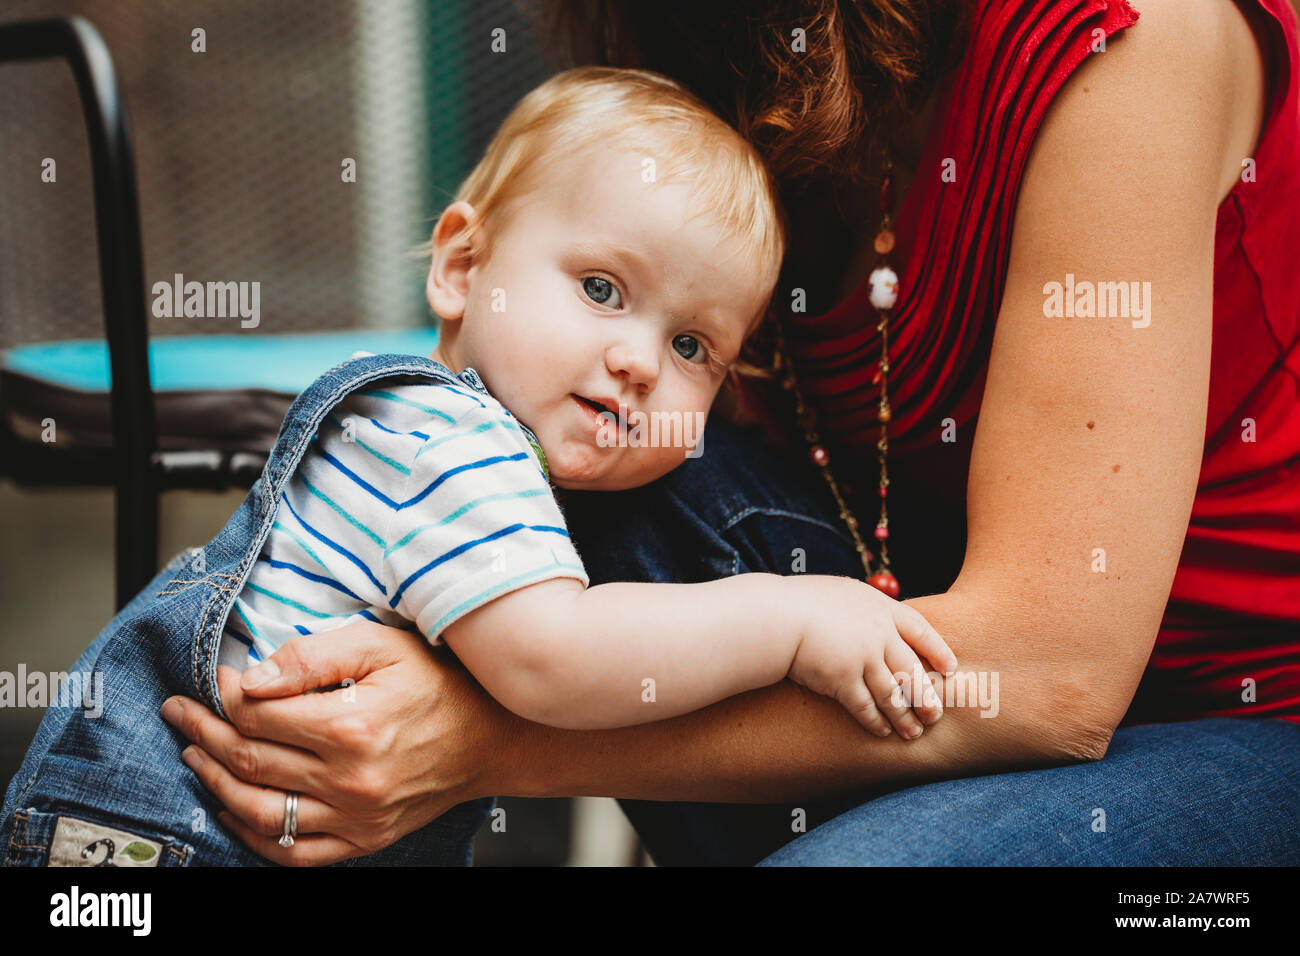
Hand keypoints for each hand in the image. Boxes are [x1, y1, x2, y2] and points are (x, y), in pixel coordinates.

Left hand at [160, 621, 512, 864]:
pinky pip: (293, 853)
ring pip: (260, 811)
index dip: (225, 695)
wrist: (491, 735)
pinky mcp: (364, 839)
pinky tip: (233, 811)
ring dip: (214, 784)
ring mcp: (356, 817)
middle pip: (250, 760)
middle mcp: (350, 779)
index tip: (212, 679)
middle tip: (181, 712)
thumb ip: (313, 656)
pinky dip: (253, 836)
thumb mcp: (382, 645)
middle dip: (204, 733)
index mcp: (351, 726)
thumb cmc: (438, 682)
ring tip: (193, 757)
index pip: (259, 714)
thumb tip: (252, 680)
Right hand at [787, 576, 956, 738]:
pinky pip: (865, 707)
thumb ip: (864, 609)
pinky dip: (876, 721)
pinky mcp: (842, 681)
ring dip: (905, 716)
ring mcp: (862, 658)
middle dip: (926, 696)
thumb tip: (876, 621)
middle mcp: (878, 634)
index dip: (938, 651)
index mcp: (880, 608)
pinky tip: (883, 730)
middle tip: (936, 715)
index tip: (950, 669)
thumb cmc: (801, 602)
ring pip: (893, 694)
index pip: (921, 630)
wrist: (774, 616)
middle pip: (912, 670)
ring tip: (913, 732)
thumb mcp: (841, 593)